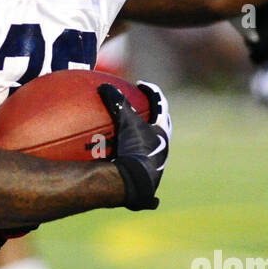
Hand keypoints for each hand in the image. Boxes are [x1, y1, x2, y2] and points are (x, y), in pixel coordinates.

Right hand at [98, 82, 170, 210]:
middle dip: (149, 116)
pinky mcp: (140, 178)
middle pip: (158, 126)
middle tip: (137, 107)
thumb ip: (117, 102)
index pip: (161, 105)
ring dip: (137, 138)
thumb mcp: (126, 122)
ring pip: (147, 146)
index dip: (151, 92)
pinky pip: (130, 163)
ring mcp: (152, 165)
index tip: (141, 85)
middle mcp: (161, 148)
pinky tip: (107, 158)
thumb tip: (105, 86)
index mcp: (162, 132)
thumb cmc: (135, 150)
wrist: (134, 184)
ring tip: (122, 132)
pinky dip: (121, 158)